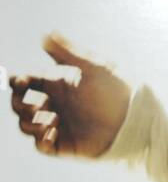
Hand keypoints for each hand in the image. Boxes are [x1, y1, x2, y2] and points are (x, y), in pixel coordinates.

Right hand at [9, 32, 131, 157]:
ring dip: (31, 122)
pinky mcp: (67, 145)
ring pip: (27, 126)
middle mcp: (55, 104)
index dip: (17, 83)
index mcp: (56, 84)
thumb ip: (67, 52)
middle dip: (19, 104)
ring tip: (54, 120)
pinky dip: (41, 141)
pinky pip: (42, 147)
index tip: (23, 83)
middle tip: (37, 105)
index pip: (24, 83)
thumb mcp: (92, 67)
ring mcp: (60, 125)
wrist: (136, 119)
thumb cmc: (117, 89)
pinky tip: (53, 132)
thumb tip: (46, 35)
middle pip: (20, 105)